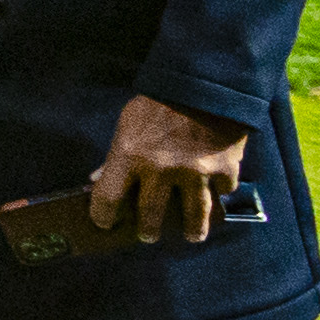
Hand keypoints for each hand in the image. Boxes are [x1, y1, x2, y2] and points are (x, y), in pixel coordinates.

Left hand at [85, 94, 248, 246]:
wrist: (205, 83)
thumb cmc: (159, 103)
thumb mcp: (128, 123)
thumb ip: (116, 156)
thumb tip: (96, 180)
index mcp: (129, 155)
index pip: (107, 199)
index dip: (103, 216)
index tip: (104, 224)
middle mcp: (160, 170)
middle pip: (150, 217)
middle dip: (147, 231)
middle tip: (147, 235)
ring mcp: (194, 173)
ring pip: (192, 217)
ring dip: (191, 230)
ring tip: (191, 236)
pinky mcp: (223, 170)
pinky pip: (221, 191)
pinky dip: (219, 192)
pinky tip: (216, 194)